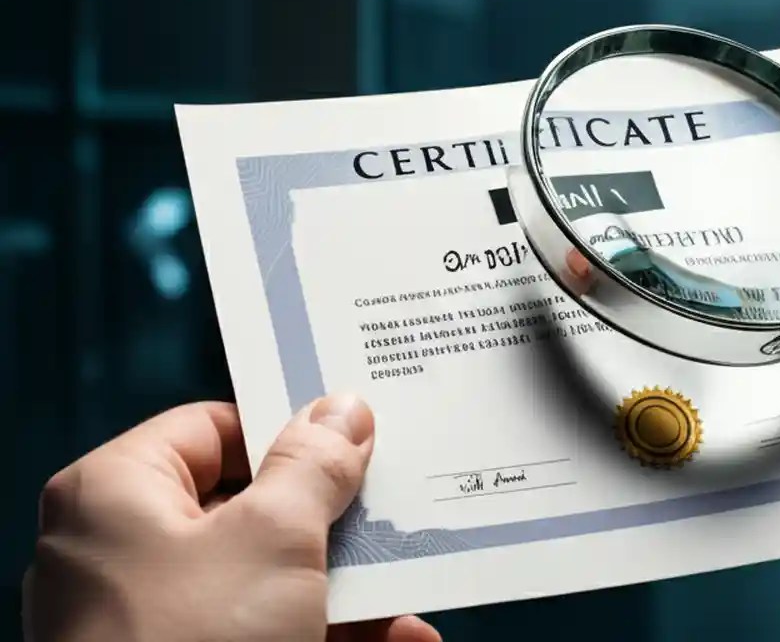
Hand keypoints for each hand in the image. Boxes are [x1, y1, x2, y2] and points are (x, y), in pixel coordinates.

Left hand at [23, 395, 440, 641]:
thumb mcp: (275, 536)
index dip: (288, 428)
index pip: (213, 428)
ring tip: (414, 583)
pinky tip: (400, 636)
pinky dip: (329, 631)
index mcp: (116, 492)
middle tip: (393, 507)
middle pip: (248, 506)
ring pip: (265, 578)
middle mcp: (123, 550)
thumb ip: (315, 465)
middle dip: (333, 517)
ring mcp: (154, 618)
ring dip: (347, 584)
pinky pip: (265, 630)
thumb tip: (343, 410)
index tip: (357, 439)